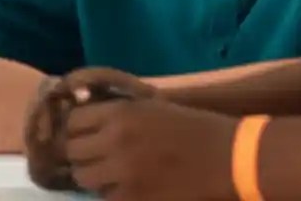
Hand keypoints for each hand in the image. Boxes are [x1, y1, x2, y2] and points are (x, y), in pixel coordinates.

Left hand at [63, 97, 238, 199]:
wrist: (228, 158)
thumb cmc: (194, 127)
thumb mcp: (152, 107)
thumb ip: (118, 114)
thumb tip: (87, 119)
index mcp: (120, 113)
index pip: (72, 121)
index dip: (77, 129)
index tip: (85, 134)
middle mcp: (114, 141)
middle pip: (72, 151)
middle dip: (81, 154)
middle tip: (96, 157)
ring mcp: (122, 173)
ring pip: (83, 179)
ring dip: (93, 177)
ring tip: (110, 175)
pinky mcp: (134, 199)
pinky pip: (106, 199)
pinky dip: (113, 195)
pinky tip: (129, 189)